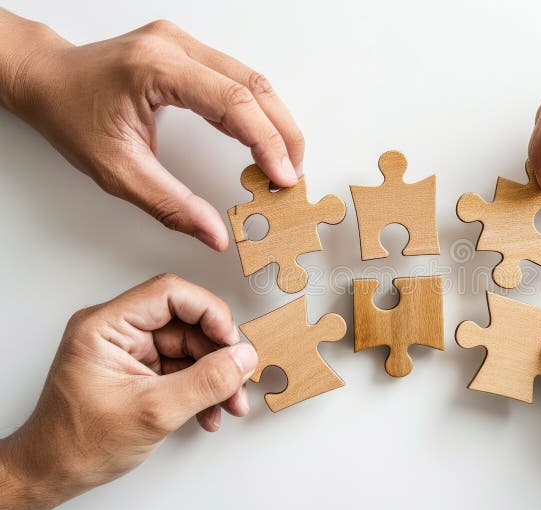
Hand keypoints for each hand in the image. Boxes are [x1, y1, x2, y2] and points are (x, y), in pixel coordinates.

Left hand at [0, 11, 303, 249]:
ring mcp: (183, 44)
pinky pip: (236, 79)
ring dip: (275, 123)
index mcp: (156, 68)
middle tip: (292, 175)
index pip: (232, 102)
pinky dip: (256, 112)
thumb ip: (170, 204)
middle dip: (283, 134)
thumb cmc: (71, 114)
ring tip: (284, 163)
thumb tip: (215, 233)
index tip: (283, 177)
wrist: (46, 79)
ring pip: (251, 80)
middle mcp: (175, 47)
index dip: (267, 142)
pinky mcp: (187, 52)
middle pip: (253, 86)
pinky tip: (262, 140)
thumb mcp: (117, 170)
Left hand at [0, 274, 256, 509]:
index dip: (208, 312)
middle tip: (237, 380)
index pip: (169, 294)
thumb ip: (205, 382)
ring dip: (214, 377)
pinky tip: (209, 412)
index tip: (231, 341)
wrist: (53, 475)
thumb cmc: (78, 443)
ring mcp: (129, 352)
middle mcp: (117, 332)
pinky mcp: (139, 372)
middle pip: (186, 324)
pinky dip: (201, 390)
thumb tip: (242, 359)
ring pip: (190, 348)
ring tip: (229, 405)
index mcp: (106, 326)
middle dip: (217, 355)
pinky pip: (182, 369)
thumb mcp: (153, 412)